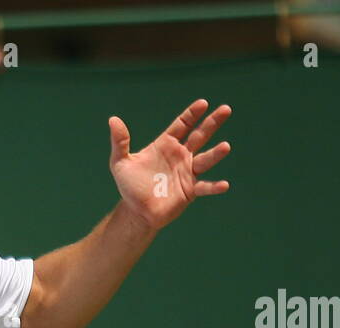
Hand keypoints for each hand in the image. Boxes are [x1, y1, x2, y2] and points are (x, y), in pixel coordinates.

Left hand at [109, 99, 231, 230]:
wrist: (135, 211)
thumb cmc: (130, 186)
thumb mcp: (120, 162)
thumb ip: (119, 142)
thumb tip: (113, 120)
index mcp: (166, 145)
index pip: (182, 125)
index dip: (192, 114)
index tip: (203, 103)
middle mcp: (180, 156)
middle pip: (200, 135)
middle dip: (212, 123)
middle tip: (226, 109)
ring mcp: (187, 172)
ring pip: (205, 160)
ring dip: (216, 154)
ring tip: (226, 146)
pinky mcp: (190, 191)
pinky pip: (204, 187)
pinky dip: (214, 187)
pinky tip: (224, 185)